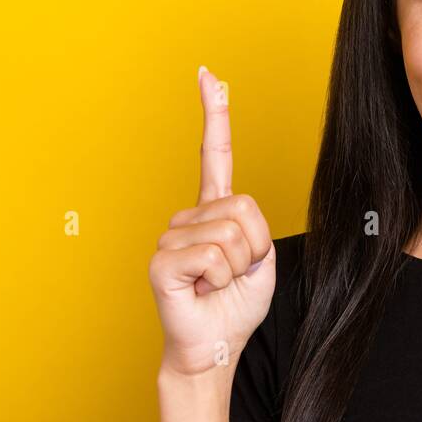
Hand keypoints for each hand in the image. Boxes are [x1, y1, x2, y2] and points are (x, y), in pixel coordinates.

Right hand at [148, 66, 275, 376]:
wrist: (216, 346)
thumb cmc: (236, 305)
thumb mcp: (261, 261)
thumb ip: (255, 228)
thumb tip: (236, 211)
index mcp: (215, 212)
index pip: (215, 155)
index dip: (214, 114)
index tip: (208, 75)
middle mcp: (188, 218)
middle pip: (245, 209)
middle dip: (253, 249)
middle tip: (233, 275)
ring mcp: (171, 237)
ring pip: (230, 234)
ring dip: (237, 267)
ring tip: (216, 284)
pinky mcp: (160, 261)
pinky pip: (211, 254)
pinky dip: (219, 277)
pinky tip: (201, 289)